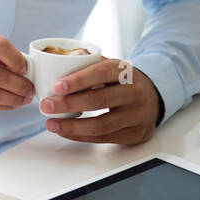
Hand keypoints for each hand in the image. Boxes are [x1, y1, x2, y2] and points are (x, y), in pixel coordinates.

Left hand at [39, 58, 160, 144]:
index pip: (101, 73)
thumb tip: (57, 61)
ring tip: (51, 123)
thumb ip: (89, 64)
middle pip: (99, 100)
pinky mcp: (135, 134)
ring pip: (101, 125)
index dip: (78, 80)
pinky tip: (66, 131)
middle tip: (46, 105)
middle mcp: (134, 93)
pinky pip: (104, 138)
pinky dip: (81, 136)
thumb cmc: (123, 82)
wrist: (152, 99)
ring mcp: (137, 115)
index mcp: (125, 71)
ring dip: (72, 126)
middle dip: (68, 104)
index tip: (56, 86)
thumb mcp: (111, 67)